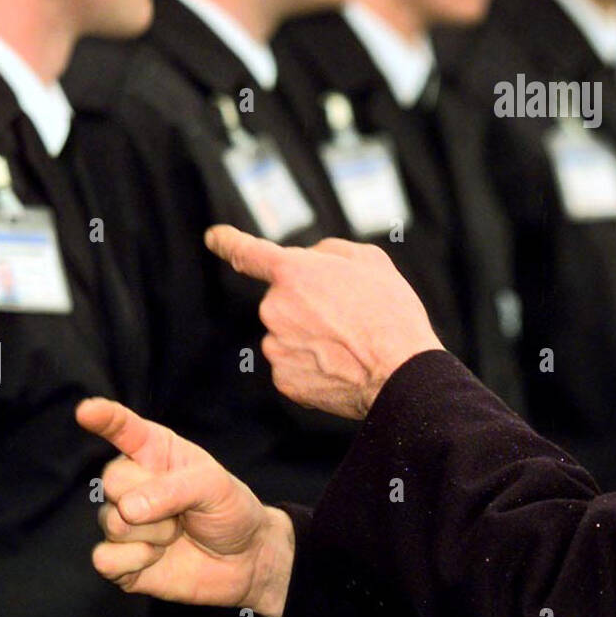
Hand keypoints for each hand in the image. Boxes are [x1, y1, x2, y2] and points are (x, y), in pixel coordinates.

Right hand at [76, 397, 293, 616]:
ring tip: (177, 531)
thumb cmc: (228, 510)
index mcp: (155, 451)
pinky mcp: (116, 558)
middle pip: (111, 480)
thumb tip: (127, 509)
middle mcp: (131, 481)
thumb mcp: (215, 487)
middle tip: (183, 509)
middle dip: (152, 498)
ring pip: (113, 522)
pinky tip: (158, 557)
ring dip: (156, 533)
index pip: (124, 429)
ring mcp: (120, 520)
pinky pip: (105, 559)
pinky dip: (137, 561)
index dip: (105, 418)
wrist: (241, 559)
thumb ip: (175, 489)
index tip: (87, 410)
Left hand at [205, 225, 444, 418]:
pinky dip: (313, 364)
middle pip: (285, 299)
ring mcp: (276, 346)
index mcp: (293, 272)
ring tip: (350, 344)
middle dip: (310, 303)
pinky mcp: (283, 379)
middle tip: (350, 315)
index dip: (229, 241)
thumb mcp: (371, 261)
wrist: (400, 374)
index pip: (249, 252)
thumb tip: (311, 259)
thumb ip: (329, 251)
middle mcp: (275, 308)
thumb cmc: (391, 314)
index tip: (215, 237)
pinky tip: (341, 365)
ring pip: (288, 333)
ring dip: (312, 335)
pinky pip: (293, 363)